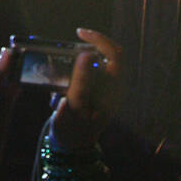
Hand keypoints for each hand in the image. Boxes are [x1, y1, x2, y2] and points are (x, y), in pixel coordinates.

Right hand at [50, 28, 122, 150]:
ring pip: (101, 61)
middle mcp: (114, 88)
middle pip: (111, 54)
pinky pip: (92, 71)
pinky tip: (64, 75)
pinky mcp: (98, 92)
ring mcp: (107, 90)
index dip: (100, 39)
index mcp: (112, 92)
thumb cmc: (71, 129)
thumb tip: (87, 55)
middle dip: (93, 44)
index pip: (115, 55)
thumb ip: (80, 81)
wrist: (71, 147)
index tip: (79, 33)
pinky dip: (79, 66)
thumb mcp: (73, 107)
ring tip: (65, 62)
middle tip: (77, 38)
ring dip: (84, 56)